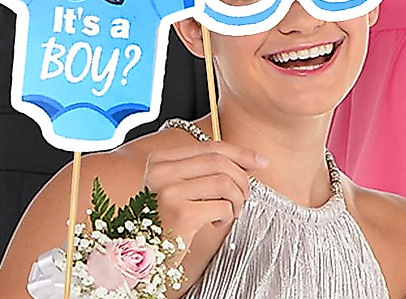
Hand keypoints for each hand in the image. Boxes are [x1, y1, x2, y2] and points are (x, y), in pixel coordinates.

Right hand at [142, 140, 265, 251]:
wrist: (144, 260)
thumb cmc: (168, 222)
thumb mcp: (181, 188)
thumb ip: (207, 170)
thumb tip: (253, 161)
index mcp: (158, 160)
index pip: (208, 146)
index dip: (239, 152)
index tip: (261, 161)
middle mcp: (159, 172)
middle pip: (218, 162)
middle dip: (241, 178)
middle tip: (245, 196)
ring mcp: (167, 192)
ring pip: (224, 182)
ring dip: (237, 199)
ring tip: (231, 212)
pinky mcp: (180, 214)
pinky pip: (222, 206)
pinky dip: (228, 216)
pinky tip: (216, 224)